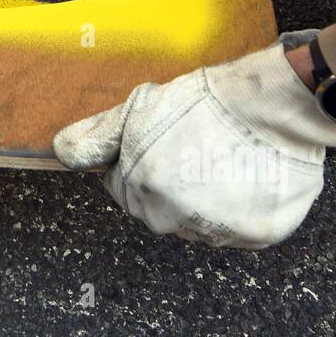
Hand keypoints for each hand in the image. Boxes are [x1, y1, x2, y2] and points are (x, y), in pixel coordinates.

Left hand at [53, 32, 335, 248]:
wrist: (274, 104)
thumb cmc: (207, 101)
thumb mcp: (140, 108)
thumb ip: (98, 135)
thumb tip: (61, 151)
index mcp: (143, 190)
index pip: (125, 190)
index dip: (137, 161)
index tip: (159, 140)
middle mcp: (178, 219)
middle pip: (159, 209)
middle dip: (168, 181)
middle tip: (193, 146)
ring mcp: (220, 230)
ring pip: (198, 220)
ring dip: (203, 197)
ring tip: (220, 156)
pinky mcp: (259, 234)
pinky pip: (238, 227)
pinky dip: (239, 206)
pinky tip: (242, 173)